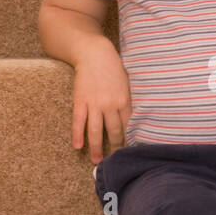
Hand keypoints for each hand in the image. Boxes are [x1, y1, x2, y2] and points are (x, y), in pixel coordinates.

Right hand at [71, 38, 132, 164]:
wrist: (94, 53)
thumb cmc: (114, 67)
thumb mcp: (128, 83)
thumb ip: (130, 101)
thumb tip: (138, 118)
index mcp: (125, 100)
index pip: (129, 126)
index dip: (130, 141)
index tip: (131, 152)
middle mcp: (110, 104)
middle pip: (114, 132)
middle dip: (116, 148)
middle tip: (116, 161)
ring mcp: (94, 103)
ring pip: (96, 130)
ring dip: (96, 148)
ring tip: (97, 161)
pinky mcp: (80, 100)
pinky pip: (78, 121)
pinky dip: (77, 134)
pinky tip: (78, 146)